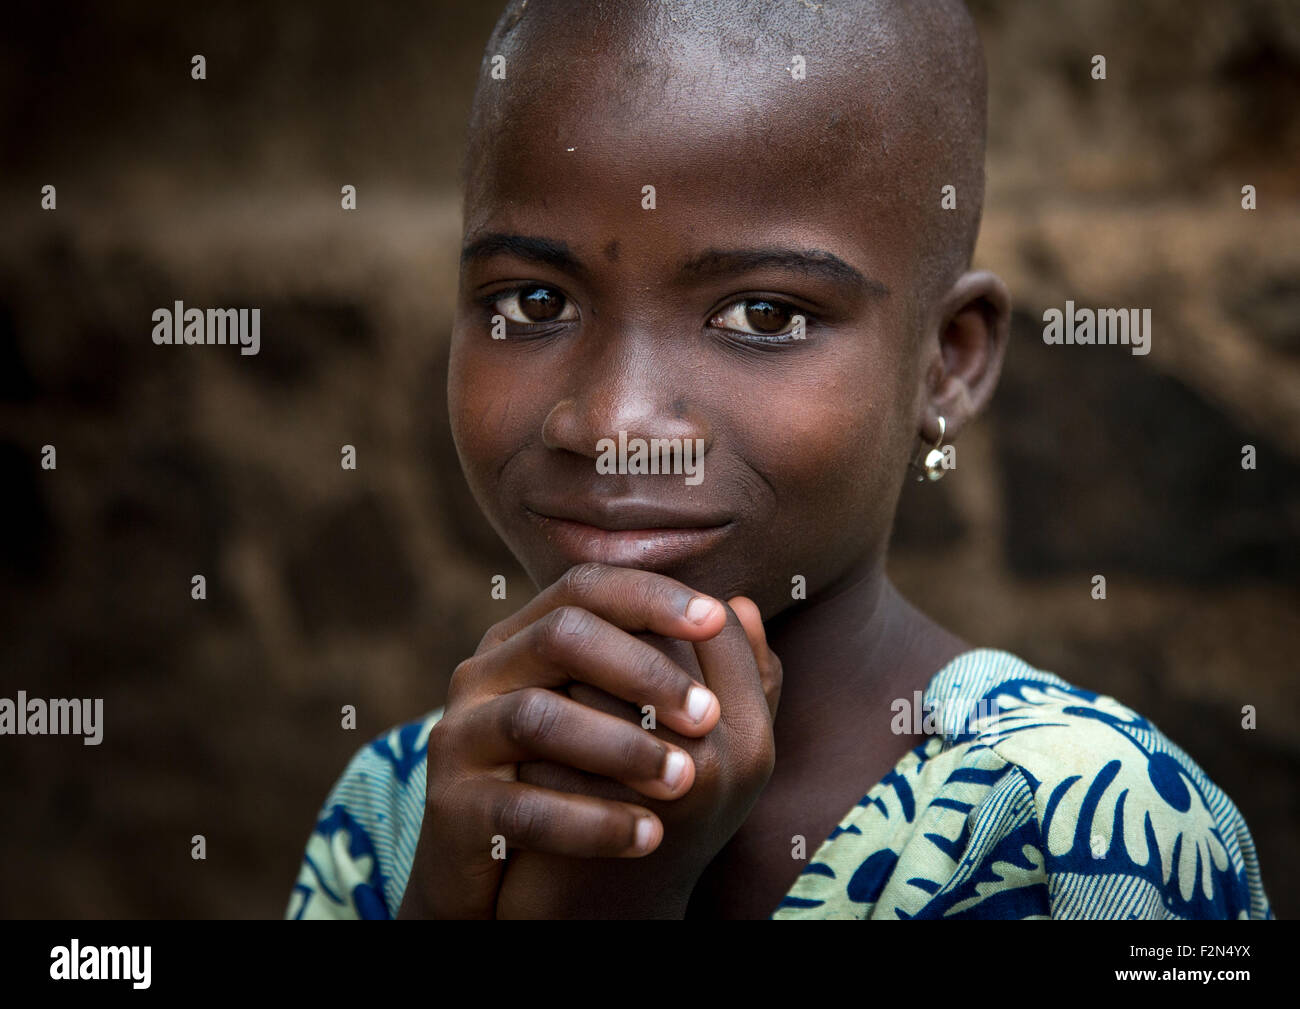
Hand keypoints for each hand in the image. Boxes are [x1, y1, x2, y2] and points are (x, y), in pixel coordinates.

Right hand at [395, 563, 731, 918]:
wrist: (501, 877)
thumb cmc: (582, 782)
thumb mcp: (628, 719)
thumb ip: (690, 669)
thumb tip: (746, 609)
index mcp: (525, 638)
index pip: (585, 588)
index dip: (650, 597)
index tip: (715, 620)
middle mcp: (483, 673)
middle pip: (560, 636)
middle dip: (642, 671)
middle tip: (710, 718)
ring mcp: (459, 736)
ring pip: (536, 717)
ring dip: (621, 747)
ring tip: (686, 781)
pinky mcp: (451, 806)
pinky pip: (521, 806)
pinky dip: (591, 821)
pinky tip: (648, 837)